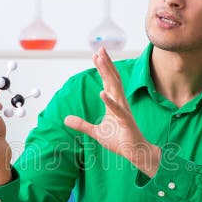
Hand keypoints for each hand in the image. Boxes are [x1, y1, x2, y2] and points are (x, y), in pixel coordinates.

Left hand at [64, 48, 161, 177]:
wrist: (135, 152)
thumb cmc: (120, 141)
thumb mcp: (96, 132)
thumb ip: (82, 125)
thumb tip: (65, 120)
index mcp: (114, 103)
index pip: (107, 82)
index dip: (102, 69)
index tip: (96, 55)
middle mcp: (120, 103)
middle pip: (112, 80)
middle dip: (105, 64)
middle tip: (100, 49)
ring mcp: (124, 111)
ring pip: (115, 89)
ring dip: (107, 75)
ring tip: (101, 61)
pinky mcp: (126, 121)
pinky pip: (117, 110)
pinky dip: (110, 101)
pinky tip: (102, 93)